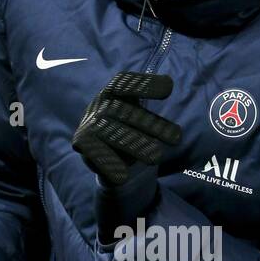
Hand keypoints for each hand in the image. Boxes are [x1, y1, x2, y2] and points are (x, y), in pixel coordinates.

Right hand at [72, 71, 180, 186]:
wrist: (107, 155)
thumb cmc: (129, 128)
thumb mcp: (140, 114)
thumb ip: (152, 110)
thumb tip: (168, 87)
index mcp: (113, 91)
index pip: (126, 83)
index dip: (144, 84)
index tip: (168, 88)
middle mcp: (100, 104)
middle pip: (125, 112)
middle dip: (152, 124)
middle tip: (177, 139)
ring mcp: (89, 123)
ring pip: (113, 133)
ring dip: (136, 145)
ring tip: (157, 158)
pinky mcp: (82, 143)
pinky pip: (97, 154)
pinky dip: (110, 165)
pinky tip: (123, 177)